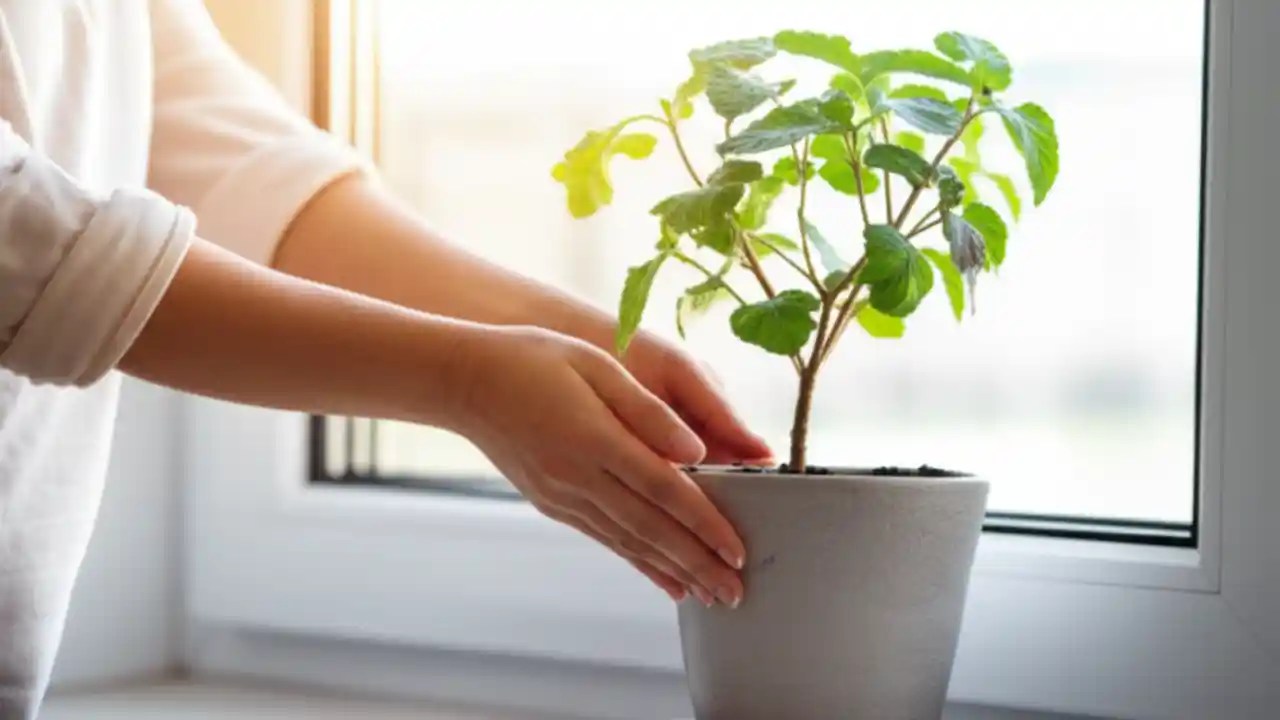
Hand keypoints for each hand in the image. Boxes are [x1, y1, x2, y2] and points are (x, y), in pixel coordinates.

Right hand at [450, 326, 746, 605]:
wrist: (465, 381)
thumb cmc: (535, 359)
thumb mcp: (597, 366)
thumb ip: (647, 411)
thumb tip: (695, 449)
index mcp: (595, 439)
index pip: (664, 490)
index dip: (704, 524)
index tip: (737, 551)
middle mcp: (578, 477)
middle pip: (651, 529)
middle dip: (697, 565)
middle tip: (735, 595)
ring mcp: (562, 496)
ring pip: (628, 542)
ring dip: (673, 573)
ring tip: (709, 597)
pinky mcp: (551, 503)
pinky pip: (604, 539)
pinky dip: (638, 562)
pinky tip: (664, 579)